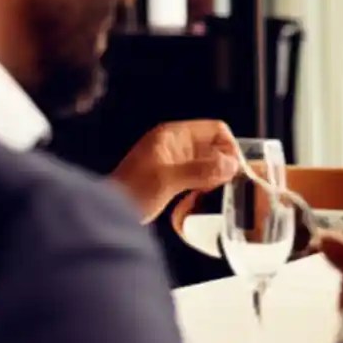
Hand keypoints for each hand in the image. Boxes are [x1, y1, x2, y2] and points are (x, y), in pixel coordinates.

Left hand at [110, 120, 239, 222]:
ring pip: (208, 162)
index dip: (229, 147)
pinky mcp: (173, 177)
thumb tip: (231, 164)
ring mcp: (174, 160)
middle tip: (231, 184)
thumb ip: (201, 170)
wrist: (107, 214)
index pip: (215, 129)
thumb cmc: (130, 192)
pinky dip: (205, 185)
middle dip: (224, 163)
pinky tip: (203, 197)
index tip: (236, 170)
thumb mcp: (168, 180)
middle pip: (214, 146)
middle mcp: (176, 143)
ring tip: (217, 192)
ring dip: (216, 176)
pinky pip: (199, 176)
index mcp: (173, 135)